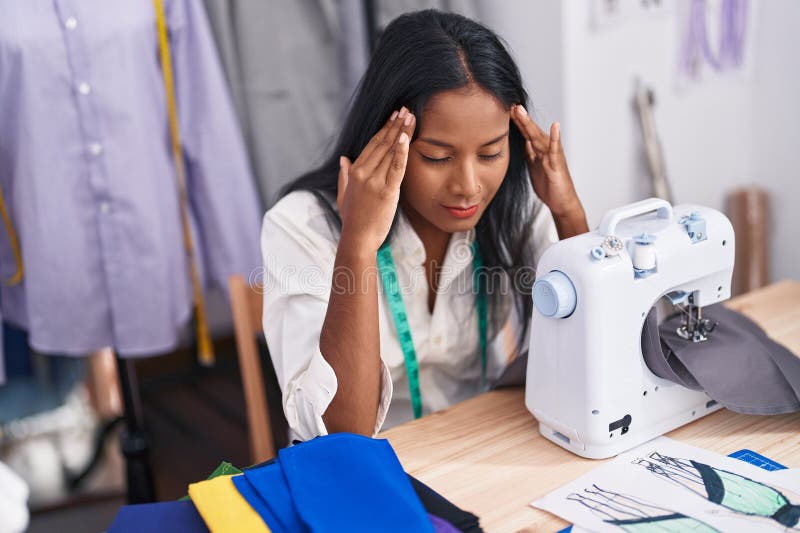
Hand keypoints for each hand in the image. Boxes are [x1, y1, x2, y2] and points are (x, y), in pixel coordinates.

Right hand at [337, 107, 415, 253]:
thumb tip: (343, 158)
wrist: (358, 239)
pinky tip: (407, 137)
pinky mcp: (387, 191)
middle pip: (382, 143)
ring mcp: (375, 181)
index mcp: (354, 172)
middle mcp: (363, 173)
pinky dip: (402, 151)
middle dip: (395, 125)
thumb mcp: (343, 195)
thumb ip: (343, 175)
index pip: (372, 144)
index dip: (385, 128)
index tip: (394, 116)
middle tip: (406, 109)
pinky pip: (396, 167)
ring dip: (402, 132)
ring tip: (411, 117)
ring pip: (391, 151)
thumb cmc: (352, 220)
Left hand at [512, 105, 582, 217]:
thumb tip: (522, 141)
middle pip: (530, 131)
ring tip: (521, 111)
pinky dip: (556, 138)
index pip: (525, 133)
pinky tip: (555, 126)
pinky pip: (556, 150)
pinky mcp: (557, 165)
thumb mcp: (534, 166)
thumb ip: (529, 153)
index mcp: (538, 150)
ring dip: (530, 124)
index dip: (515, 122)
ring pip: (539, 137)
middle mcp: (546, 149)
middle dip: (519, 118)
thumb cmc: (549, 184)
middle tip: (509, 104)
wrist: (561, 202)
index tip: (504, 109)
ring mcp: (552, 156)